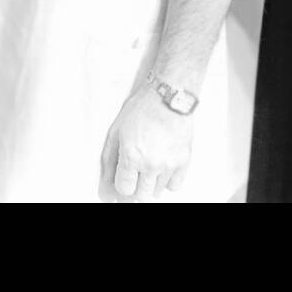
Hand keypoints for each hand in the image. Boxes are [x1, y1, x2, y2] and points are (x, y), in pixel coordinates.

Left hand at [99, 85, 192, 202]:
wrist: (169, 96)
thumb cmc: (142, 109)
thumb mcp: (116, 131)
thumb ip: (110, 161)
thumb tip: (106, 185)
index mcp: (132, 156)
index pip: (124, 190)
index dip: (122, 183)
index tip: (124, 177)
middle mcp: (151, 164)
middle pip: (141, 196)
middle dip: (135, 186)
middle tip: (135, 172)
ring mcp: (169, 164)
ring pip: (157, 191)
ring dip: (150, 182)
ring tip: (149, 161)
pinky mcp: (184, 162)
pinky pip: (173, 186)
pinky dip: (167, 180)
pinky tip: (162, 164)